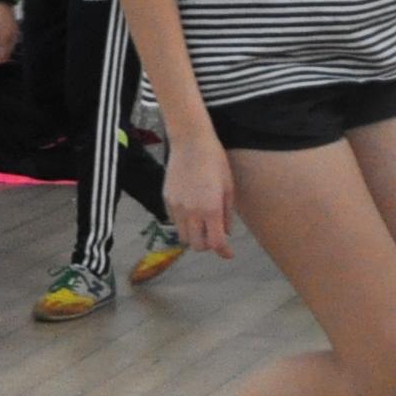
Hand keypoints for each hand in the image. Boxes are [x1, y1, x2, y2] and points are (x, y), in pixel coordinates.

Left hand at [0, 1, 20, 65]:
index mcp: (5, 38)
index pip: (2, 56)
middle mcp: (13, 37)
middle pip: (8, 54)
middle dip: (0, 60)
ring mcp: (15, 33)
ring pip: (11, 48)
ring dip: (3, 54)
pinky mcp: (15, 29)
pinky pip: (12, 43)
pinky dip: (6, 48)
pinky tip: (0, 47)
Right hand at [164, 133, 235, 255]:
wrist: (190, 142)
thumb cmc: (215, 161)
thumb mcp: (228, 187)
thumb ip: (227, 213)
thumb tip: (226, 232)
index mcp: (211, 209)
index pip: (215, 243)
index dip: (223, 251)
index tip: (229, 253)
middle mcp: (192, 212)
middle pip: (197, 245)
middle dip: (207, 245)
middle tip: (215, 237)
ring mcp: (177, 206)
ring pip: (183, 236)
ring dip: (194, 236)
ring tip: (202, 226)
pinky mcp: (167, 199)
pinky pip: (174, 222)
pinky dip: (183, 224)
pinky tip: (191, 213)